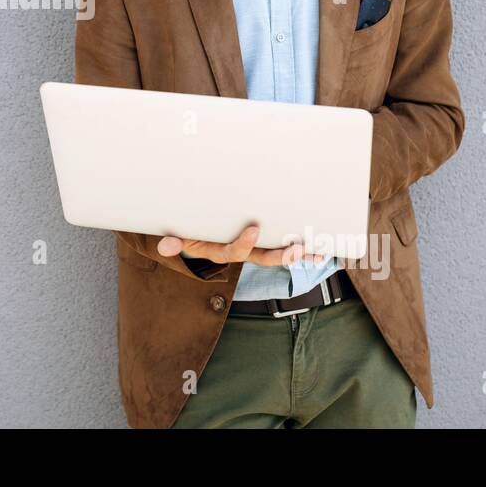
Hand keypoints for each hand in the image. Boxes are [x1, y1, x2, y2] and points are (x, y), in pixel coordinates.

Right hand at [157, 225, 323, 266]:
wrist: (192, 237)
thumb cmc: (187, 232)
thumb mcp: (179, 238)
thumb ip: (175, 242)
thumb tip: (165, 245)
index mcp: (220, 251)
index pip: (234, 252)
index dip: (244, 243)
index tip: (253, 228)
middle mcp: (240, 252)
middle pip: (262, 258)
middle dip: (280, 255)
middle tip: (297, 248)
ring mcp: (252, 249)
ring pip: (276, 254)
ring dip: (297, 255)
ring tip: (317, 252)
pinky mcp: (261, 243)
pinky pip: (282, 247)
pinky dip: (301, 250)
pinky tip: (320, 249)